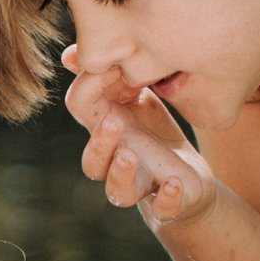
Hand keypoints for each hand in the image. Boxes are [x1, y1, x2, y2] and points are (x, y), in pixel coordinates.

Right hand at [63, 47, 216, 227]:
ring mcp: (140, 184)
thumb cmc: (155, 136)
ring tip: (130, 157)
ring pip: (117, 190)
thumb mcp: (137, 99)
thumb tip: (70, 52)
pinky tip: (173, 185)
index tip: (119, 64)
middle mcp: (116, 161)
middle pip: (92, 160)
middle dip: (101, 141)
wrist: (189, 181)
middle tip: (113, 121)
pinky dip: (165, 200)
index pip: (82, 110)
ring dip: (120, 174)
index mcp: (106, 130)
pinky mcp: (168, 202)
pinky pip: (162, 208)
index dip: (92, 85)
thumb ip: (111, 76)